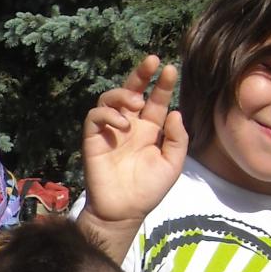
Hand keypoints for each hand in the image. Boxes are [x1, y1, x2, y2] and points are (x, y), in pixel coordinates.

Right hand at [82, 55, 187, 227]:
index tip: (169, 69)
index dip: (162, 84)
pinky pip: (94, 117)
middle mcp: (129, 125)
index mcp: (149, 129)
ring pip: (109, 99)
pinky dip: (108, 114)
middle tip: (152, 61)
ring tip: (136, 103)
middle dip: (141, 74)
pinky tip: (122, 124)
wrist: (125, 211)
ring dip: (123, 94)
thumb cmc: (149, 189)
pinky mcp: (93, 139)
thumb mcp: (172, 164)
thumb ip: (176, 138)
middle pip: (132, 91)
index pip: (155, 99)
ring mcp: (110, 131)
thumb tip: (173, 111)